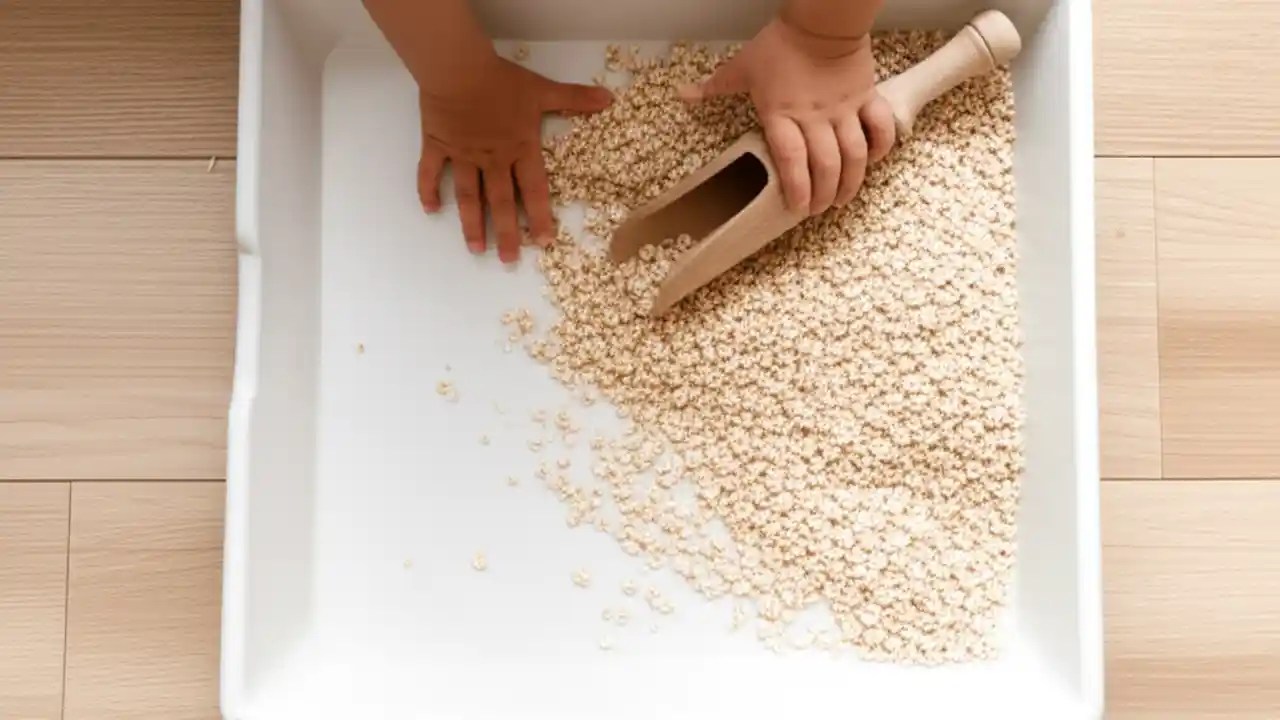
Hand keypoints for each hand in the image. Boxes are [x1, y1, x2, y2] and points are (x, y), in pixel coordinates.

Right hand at [417, 56, 612, 261]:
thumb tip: (608, 99)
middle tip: (508, 259)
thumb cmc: (501, 80)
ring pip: (468, 197)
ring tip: (475, 248)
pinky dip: (428, 191)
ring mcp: (463, 156)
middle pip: (501, 203)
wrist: (458, 68)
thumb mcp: (542, 89)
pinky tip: (430, 211)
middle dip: (506, 233)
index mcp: (520, 149)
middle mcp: (493, 160)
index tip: (543, 242)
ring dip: (472, 223)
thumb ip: (574, 98)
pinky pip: (431, 173)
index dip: (541, 217)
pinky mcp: (438, 146)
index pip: (534, 190)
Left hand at [680, 18, 895, 214]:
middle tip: (819, 209)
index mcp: (783, 115)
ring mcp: (844, 110)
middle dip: (824, 195)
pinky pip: (880, 128)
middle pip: (826, 165)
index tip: (796, 208)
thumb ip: (714, 87)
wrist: (822, 21)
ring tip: (843, 199)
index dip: (797, 188)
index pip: (792, 160)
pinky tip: (873, 161)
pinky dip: (881, 147)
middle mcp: (815, 118)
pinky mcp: (867, 98)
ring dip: (851, 182)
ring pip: (855, 154)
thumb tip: (683, 94)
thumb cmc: (780, 46)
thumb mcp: (742, 67)